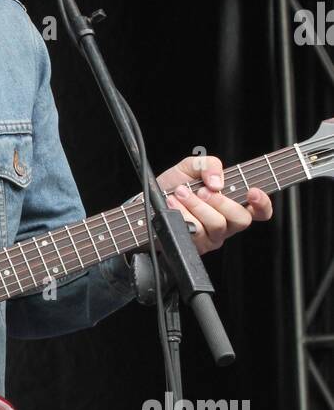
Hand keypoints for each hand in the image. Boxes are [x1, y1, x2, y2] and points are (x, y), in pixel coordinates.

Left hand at [156, 152, 272, 255]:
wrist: (147, 203)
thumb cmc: (174, 186)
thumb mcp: (191, 167)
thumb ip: (208, 164)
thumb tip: (218, 181)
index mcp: (232, 204)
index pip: (260, 211)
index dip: (262, 203)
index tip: (252, 192)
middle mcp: (226, 224)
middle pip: (241, 219)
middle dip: (221, 202)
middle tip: (202, 190)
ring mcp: (211, 237)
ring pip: (217, 225)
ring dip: (197, 206)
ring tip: (180, 192)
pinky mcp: (195, 246)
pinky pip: (196, 232)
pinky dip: (183, 214)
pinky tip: (172, 204)